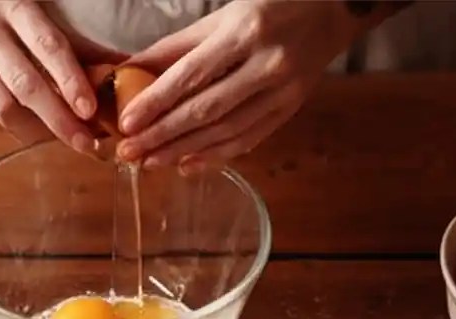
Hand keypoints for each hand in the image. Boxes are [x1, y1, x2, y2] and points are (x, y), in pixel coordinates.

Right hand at [0, 0, 103, 151]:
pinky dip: (9, 123)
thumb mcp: (21, 0)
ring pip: (1, 106)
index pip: (47, 45)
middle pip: (25, 85)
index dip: (72, 80)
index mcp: (8, 1)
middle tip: (86, 143)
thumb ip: (60, 34)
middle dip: (60, 120)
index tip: (91, 110)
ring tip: (62, 140)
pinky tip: (29, 127)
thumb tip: (112, 66)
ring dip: (35, 131)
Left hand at [115, 1, 372, 172]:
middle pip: (206, 110)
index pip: (191, 75)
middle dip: (163, 135)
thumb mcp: (219, 18)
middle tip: (130, 153)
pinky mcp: (290, 110)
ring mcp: (283, 91)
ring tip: (150, 162)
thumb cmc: (266, 9)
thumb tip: (127, 73)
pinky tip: (187, 165)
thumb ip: (175, 49)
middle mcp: (266, 64)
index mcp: (243, 33)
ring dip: (184, 151)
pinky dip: (215, 156)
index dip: (156, 102)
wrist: (329, 11)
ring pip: (227, 131)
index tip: (127, 124)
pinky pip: (248, 139)